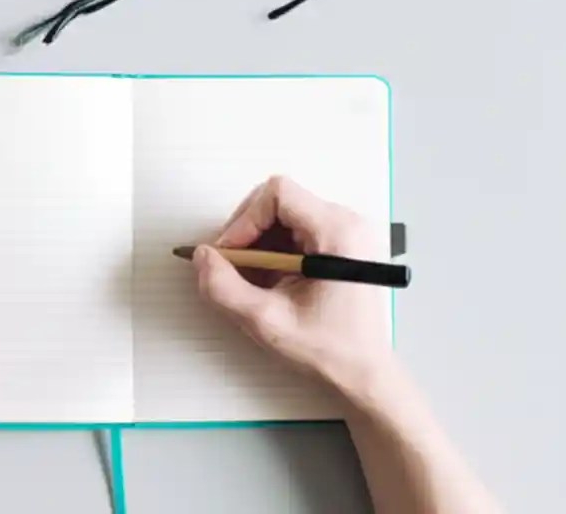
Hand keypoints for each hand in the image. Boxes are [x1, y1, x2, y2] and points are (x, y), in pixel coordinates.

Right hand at [190, 176, 394, 395]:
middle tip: (233, 266)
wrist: (363, 372)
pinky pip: (295, 231)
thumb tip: (202, 258)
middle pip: (279, 201)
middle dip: (247, 230)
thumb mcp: (266, 321)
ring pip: (283, 216)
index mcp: (338, 233)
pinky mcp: (341, 245)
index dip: (245, 219)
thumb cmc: (330, 349)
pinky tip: (270, 281)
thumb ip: (224, 288)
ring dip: (258, 243)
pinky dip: (273, 251)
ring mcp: (346, 233)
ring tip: (253, 279)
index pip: (278, 194)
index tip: (230, 252)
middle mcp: (348, 224)